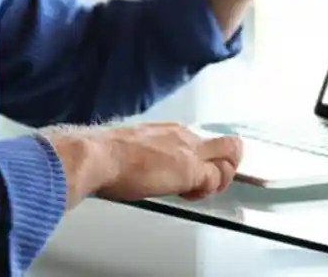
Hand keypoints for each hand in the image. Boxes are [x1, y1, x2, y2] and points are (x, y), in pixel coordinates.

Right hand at [45, 122, 242, 208]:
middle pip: (227, 146)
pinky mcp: (191, 169)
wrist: (97, 156)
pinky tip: (187, 196)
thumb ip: (145, 155)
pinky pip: (215, 180)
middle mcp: (183, 136)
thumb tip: (139, 164)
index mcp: (168, 131)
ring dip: (219, 180)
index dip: (204, 162)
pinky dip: (207, 191)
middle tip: (208, 184)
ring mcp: (189, 151)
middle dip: (226, 166)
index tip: (190, 176)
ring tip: (195, 192)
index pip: (202, 143)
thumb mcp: (130, 150)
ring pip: (230, 159)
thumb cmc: (103, 155)